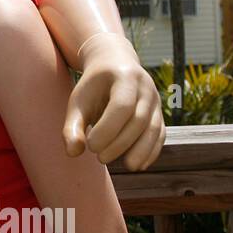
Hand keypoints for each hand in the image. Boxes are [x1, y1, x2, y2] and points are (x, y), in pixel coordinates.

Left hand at [63, 33, 164, 169]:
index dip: (108, 129)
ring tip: (125, 167)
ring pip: (154, 129)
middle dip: (120, 143)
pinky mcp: (159, 114)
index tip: (91, 146)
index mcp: (124, 77)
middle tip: (100, 158)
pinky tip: (138, 165)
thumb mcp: (78, 101)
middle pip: (138, 120)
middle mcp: (145, 87)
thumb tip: (73, 153)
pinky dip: (151, 151)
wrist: (115, 65)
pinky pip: (160, 134)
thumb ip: (72, 126)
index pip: (122, 106)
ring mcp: (155, 100)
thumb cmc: (93, 87)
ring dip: (140, 151)